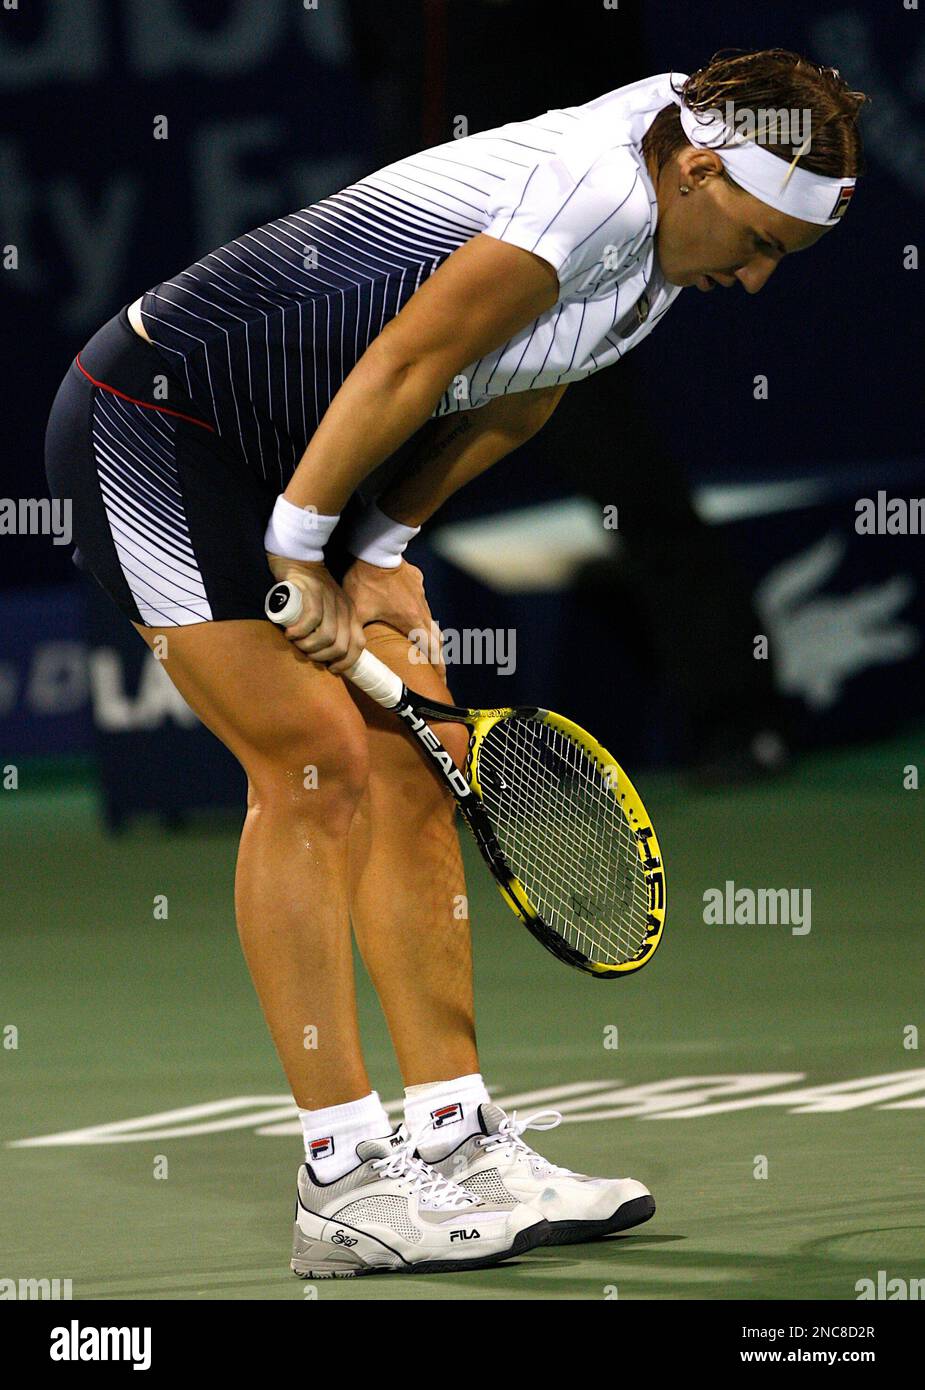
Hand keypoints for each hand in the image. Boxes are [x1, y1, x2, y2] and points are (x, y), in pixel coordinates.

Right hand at [266, 553, 365, 672]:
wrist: (299, 561)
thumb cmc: (310, 592)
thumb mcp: (329, 610)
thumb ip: (332, 627)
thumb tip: (327, 657)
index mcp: (351, 615)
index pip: (357, 646)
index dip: (345, 663)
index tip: (330, 668)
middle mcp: (345, 608)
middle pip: (341, 646)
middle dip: (321, 656)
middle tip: (305, 652)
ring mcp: (331, 599)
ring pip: (327, 636)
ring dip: (309, 646)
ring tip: (296, 642)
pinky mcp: (314, 592)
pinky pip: (312, 619)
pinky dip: (300, 632)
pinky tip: (290, 634)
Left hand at [342, 557, 444, 672]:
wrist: (376, 550)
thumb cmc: (366, 581)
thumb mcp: (358, 612)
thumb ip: (354, 634)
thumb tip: (345, 654)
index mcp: (411, 621)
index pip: (431, 650)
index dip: (437, 667)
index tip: (441, 680)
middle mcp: (422, 610)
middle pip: (437, 638)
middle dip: (438, 656)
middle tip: (438, 671)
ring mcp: (422, 594)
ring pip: (430, 620)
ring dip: (429, 635)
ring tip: (426, 648)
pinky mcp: (418, 582)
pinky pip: (421, 602)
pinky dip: (419, 614)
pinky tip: (409, 614)